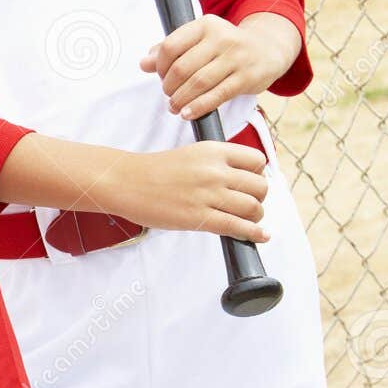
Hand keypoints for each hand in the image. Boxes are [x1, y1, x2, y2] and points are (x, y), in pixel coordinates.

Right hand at [107, 140, 269, 240]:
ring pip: (253, 207)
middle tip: (249, 203)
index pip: (257, 160)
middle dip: (259, 197)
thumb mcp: (192, 154)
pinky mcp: (199, 218)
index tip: (252, 182)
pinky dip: (253, 233)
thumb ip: (218, 163)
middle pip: (260, 185)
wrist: (127, 182)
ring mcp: (208, 195)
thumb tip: (242, 180)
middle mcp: (215, 171)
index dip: (259, 173)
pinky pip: (237, 227)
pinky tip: (259, 236)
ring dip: (256, 216)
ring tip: (249, 220)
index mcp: (214, 151)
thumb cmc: (156, 171)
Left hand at [140, 13, 298, 119]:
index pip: (171, 46)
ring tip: (174, 106)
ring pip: (198, 83)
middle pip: (182, 67)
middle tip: (168, 95)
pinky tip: (187, 113)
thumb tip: (143, 63)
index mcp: (205, 25)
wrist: (268, 50)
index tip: (161, 77)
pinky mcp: (246, 78)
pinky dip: (198, 107)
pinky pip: (217, 96)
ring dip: (180, 99)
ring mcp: (236, 58)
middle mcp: (221, 38)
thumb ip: (171, 50)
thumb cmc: (225, 48)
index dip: (160, 67)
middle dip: (169, 86)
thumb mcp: (200, 41)